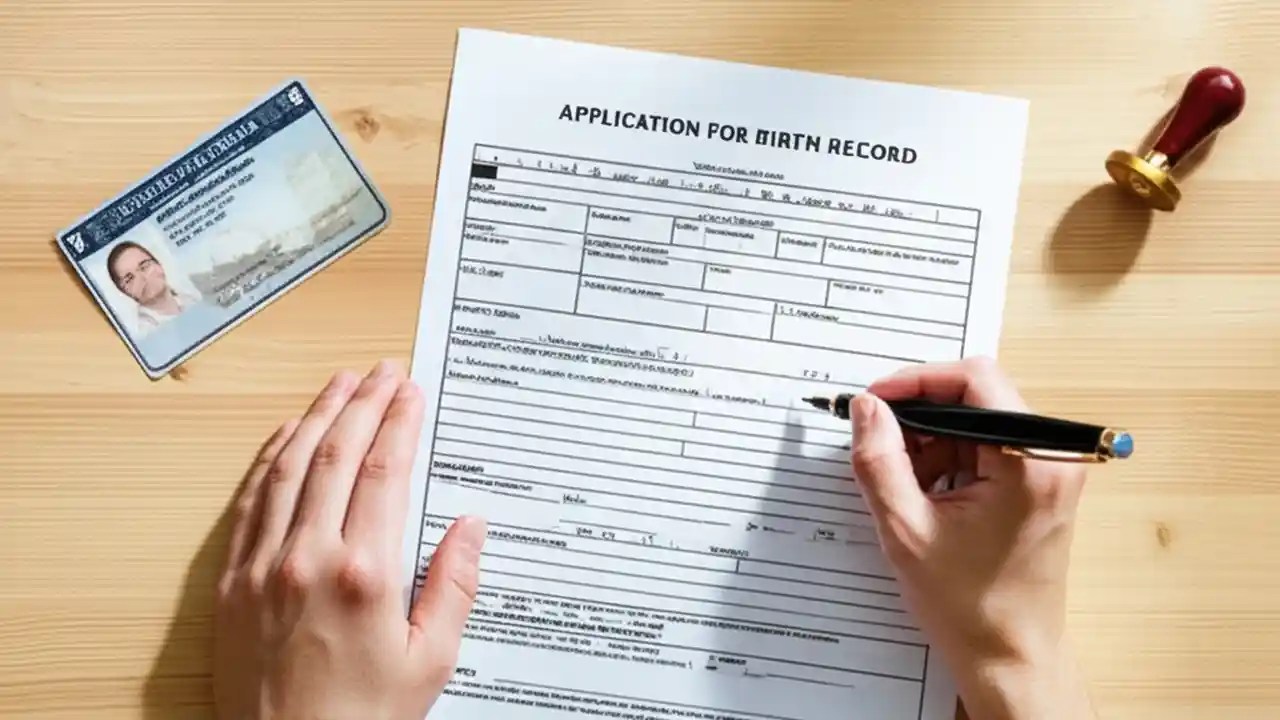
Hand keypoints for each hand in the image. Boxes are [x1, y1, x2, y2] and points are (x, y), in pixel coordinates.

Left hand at [214, 359, 486, 719]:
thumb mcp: (432, 660)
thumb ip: (453, 586)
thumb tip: (470, 528)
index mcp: (364, 574)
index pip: (384, 472)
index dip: (398, 422)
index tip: (409, 391)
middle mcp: (307, 559)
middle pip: (337, 456)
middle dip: (361, 403)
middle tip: (381, 372)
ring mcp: (263, 567)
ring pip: (289, 468)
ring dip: (316, 417)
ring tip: (339, 385)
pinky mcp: (232, 584)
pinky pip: (250, 502)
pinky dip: (270, 459)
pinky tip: (287, 437)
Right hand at [850, 358, 1096, 719]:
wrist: (1010, 655)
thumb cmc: (967, 605)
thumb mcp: (905, 529)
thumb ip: (879, 460)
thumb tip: (866, 408)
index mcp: (1029, 461)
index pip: (975, 379)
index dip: (917, 380)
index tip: (875, 400)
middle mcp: (1051, 456)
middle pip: (977, 395)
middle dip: (920, 413)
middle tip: (878, 440)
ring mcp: (1050, 469)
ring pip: (978, 419)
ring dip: (932, 438)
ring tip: (901, 480)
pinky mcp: (1040, 483)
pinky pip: (988, 445)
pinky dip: (949, 456)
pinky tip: (924, 492)